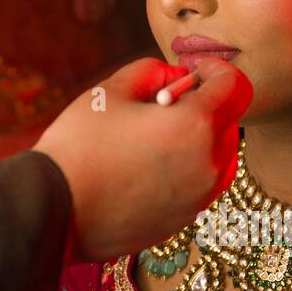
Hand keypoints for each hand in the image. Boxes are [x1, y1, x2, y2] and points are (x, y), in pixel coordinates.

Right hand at [31, 54, 252, 261]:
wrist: (55, 209)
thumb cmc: (80, 146)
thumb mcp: (111, 90)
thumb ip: (152, 71)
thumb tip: (174, 77)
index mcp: (196, 127)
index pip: (236, 88)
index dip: (218, 70)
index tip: (194, 70)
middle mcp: (208, 166)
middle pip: (230, 123)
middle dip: (206, 107)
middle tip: (165, 104)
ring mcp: (198, 198)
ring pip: (220, 158)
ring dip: (201, 140)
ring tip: (156, 138)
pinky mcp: (183, 220)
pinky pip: (200, 185)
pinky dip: (188, 169)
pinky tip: (147, 167)